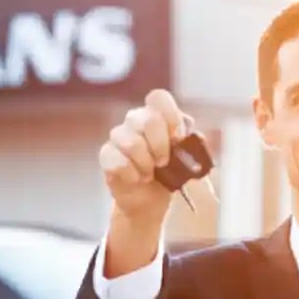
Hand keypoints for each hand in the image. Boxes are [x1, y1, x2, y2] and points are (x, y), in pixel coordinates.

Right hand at [99, 89, 189, 226]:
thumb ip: (192, 144)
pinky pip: (116, 161)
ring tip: (150, 175)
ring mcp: (119, 136)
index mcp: (158, 115)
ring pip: (131, 142)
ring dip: (146, 164)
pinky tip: (136, 179)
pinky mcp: (106, 155)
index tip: (178, 139)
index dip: (171, 117)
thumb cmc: (170, 174)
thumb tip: (190, 138)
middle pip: (148, 120)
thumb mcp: (188, 158)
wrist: (151, 200)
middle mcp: (136, 120)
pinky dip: (131, 174)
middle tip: (164, 163)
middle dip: (161, 146)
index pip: (158, 98)